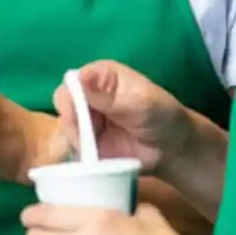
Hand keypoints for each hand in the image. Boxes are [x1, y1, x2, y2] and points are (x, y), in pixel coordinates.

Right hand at [57, 61, 192, 174]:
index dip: (72, 96)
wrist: (172, 149)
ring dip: (74, 138)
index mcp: (102, 76)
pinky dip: (77, 152)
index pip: (73, 80)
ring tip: (93, 150)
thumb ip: (110, 95)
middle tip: (86, 138)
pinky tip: (90, 158)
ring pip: (65, 125)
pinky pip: (71, 145)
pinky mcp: (86, 142)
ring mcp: (86, 119)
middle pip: (64, 103)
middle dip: (71, 120)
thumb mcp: (142, 103)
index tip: (78, 115)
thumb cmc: (162, 116)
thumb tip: (80, 78)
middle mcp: (89, 94)